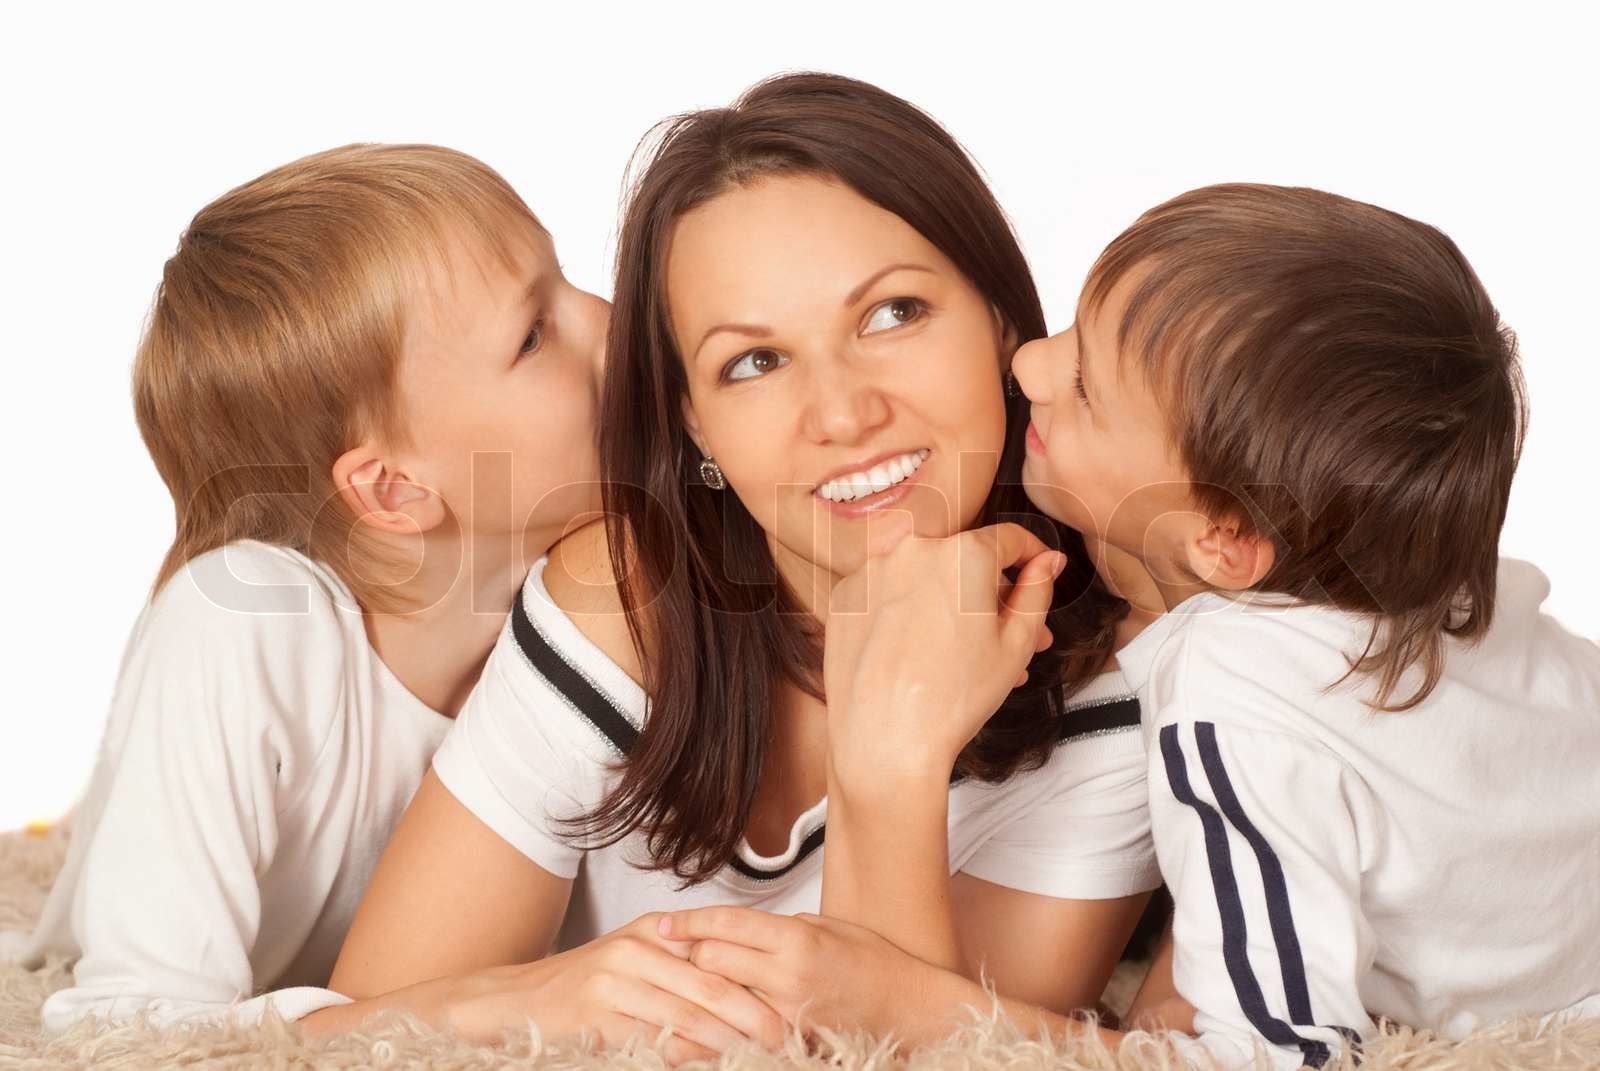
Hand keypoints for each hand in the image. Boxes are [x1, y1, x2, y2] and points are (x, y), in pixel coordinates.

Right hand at [444, 912, 787, 1063]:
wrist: (524, 1000)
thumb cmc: (594, 984)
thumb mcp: (641, 958)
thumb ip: (686, 965)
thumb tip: (749, 991)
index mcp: (658, 929)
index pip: (719, 953)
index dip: (757, 981)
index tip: (790, 1007)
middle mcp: (640, 947)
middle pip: (711, 984)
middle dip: (753, 1016)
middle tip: (785, 1040)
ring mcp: (617, 978)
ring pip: (686, 1015)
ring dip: (727, 1043)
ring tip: (758, 1058)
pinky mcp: (600, 1013)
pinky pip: (653, 1041)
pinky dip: (685, 1057)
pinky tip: (706, 1065)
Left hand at [658, 906, 957, 1040]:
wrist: (909, 1010)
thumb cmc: (872, 961)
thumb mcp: (827, 927)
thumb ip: (780, 929)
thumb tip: (735, 931)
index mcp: (796, 938)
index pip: (726, 924)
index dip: (688, 922)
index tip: (662, 923)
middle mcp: (787, 976)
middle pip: (712, 960)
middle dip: (690, 955)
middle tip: (672, 955)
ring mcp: (786, 1014)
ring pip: (719, 1000)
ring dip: (697, 994)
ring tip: (673, 992)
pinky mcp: (789, 1043)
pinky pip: (738, 1035)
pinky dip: (716, 1030)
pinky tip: (696, 1030)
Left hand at [824, 520, 1065, 785]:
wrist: (884, 740)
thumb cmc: (953, 697)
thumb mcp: (1016, 644)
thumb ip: (1037, 591)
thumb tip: (1047, 561)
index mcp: (963, 554)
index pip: (1010, 539)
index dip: (1034, 555)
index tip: (1041, 571)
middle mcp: (913, 549)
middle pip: (965, 562)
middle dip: (994, 595)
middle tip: (1014, 636)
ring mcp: (873, 571)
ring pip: (926, 579)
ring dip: (952, 606)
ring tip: (972, 655)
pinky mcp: (845, 597)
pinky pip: (889, 594)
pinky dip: (909, 613)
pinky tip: (923, 653)